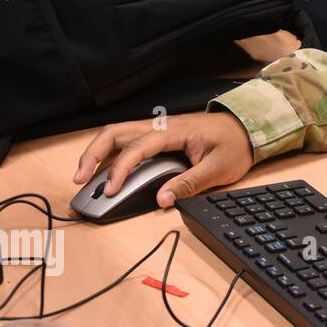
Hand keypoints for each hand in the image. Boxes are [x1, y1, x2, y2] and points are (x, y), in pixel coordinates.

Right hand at [73, 112, 253, 207]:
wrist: (248, 127)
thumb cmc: (235, 144)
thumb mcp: (219, 168)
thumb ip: (190, 183)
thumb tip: (162, 200)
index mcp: (174, 131)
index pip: (137, 147)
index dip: (120, 169)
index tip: (110, 190)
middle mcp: (160, 126)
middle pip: (115, 133)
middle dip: (92, 155)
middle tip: (78, 180)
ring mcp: (157, 130)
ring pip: (116, 135)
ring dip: (96, 154)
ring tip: (82, 179)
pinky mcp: (158, 137)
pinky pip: (127, 142)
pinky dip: (109, 155)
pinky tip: (102, 172)